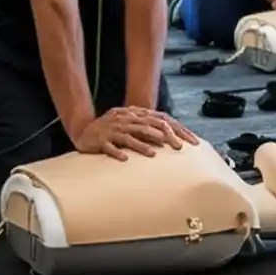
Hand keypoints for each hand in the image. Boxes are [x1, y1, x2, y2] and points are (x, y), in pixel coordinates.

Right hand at [72, 106, 200, 160]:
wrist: (84, 131)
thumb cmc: (113, 130)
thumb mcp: (131, 124)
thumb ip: (149, 128)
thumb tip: (170, 136)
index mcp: (135, 115)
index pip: (160, 119)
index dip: (176, 129)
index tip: (190, 141)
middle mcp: (126, 120)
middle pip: (147, 127)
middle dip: (163, 136)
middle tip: (177, 147)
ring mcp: (112, 130)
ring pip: (129, 136)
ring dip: (141, 145)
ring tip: (153, 153)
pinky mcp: (101, 141)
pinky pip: (109, 147)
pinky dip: (117, 153)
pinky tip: (125, 159)